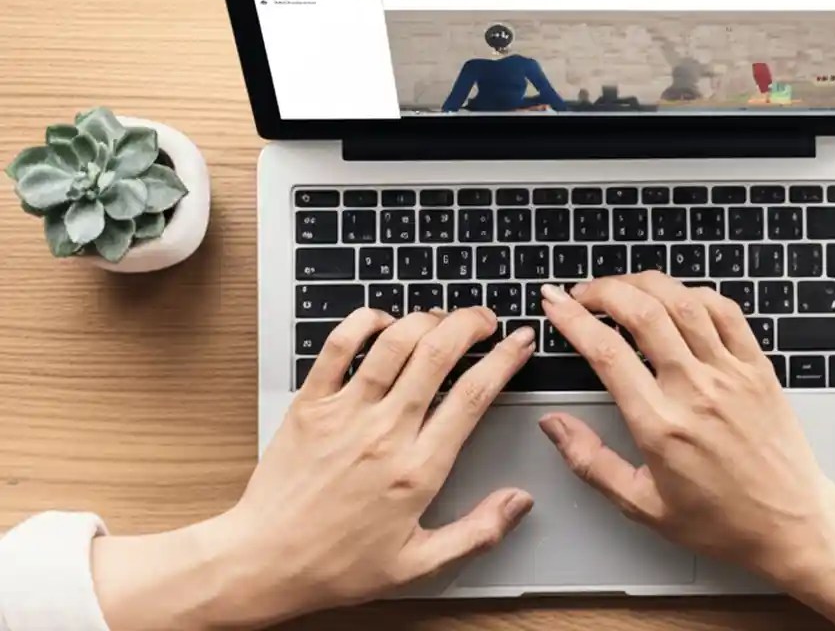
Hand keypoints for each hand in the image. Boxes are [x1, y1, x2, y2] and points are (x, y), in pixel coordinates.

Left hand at [92, 307, 536, 629]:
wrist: (263, 563)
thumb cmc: (337, 567)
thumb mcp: (419, 564)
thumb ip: (478, 531)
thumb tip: (520, 501)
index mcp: (417, 470)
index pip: (473, 396)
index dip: (504, 360)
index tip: (520, 342)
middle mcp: (384, 433)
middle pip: (438, 354)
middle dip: (470, 324)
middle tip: (485, 319)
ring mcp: (344, 414)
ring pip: (394, 342)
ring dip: (426, 318)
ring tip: (442, 317)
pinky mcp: (309, 405)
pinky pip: (337, 346)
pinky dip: (364, 322)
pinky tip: (382, 320)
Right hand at [537, 274, 834, 579]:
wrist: (791, 524)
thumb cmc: (721, 521)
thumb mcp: (642, 505)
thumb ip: (591, 462)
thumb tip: (553, 425)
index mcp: (661, 426)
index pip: (606, 353)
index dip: (572, 319)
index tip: (554, 304)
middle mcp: (696, 391)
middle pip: (642, 312)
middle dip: (602, 290)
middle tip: (580, 292)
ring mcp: (731, 375)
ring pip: (683, 302)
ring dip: (644, 283)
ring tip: (621, 287)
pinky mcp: (758, 369)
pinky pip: (727, 312)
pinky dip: (695, 293)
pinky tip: (675, 297)